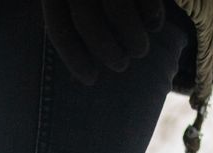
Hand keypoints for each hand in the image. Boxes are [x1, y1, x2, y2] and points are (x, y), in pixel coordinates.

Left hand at [41, 0, 166, 84]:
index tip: (89, 80)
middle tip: (120, 67)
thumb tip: (79, 81)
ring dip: (132, 39)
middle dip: (106, 50)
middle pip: (87, 21)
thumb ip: (71, 22)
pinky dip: (151, 14)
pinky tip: (154, 25)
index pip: (58, 28)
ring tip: (140, 51)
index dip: (73, 59)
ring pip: (117, 11)